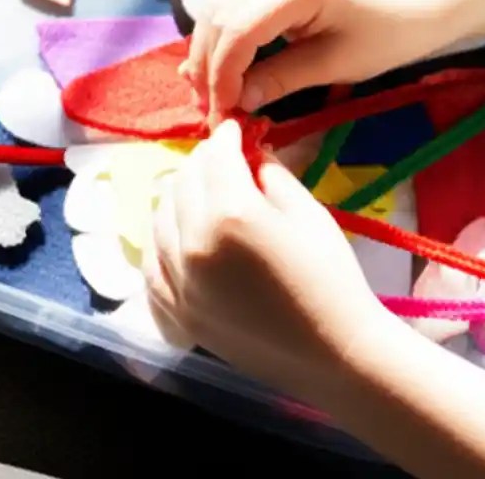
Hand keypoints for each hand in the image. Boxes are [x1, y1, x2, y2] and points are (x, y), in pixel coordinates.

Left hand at [144, 119, 385, 385]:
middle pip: (182, 183)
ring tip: (202, 196)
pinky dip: (160, 243)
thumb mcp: (310, 215)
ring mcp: (178, 282)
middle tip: (223, 161)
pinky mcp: (177, 313)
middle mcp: (192, 244)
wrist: (333, 354)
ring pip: (158, 220)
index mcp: (230, 214)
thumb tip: (251, 155)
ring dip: (178, 199)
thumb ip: (272, 177)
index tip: (235, 129)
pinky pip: (150, 267)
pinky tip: (177, 238)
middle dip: (202, 164)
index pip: (214, 157)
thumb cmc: (332, 280)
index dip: (226, 136)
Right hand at [182, 0, 461, 120]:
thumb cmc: (384, 36)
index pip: (238, 31)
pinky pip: (229, 6)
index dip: (223, 76)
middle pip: (217, 17)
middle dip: (207, 67)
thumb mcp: (334, 65)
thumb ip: (282, 80)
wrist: (410, 3)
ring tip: (210, 96)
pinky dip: (219, 40)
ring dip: (206, 54)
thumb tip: (238, 102)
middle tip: (211, 111)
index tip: (223, 115)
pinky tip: (216, 71)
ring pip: (214, 10)